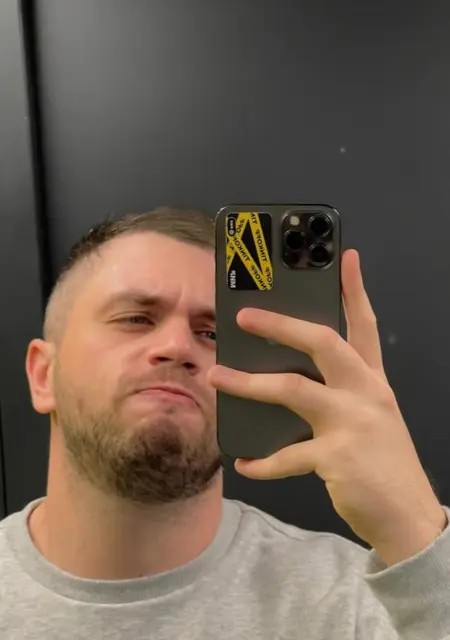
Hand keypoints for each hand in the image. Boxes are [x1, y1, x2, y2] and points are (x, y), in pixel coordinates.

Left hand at [209, 249, 446, 565]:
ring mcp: (353, 422)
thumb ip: (339, 393)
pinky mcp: (338, 456)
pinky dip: (263, 462)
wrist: (408, 515)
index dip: (354, 290)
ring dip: (248, 383)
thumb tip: (288, 377)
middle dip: (281, 324)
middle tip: (245, 315)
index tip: (343, 258)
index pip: (365, 326)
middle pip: (323, 342)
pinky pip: (287, 455)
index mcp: (372, 381)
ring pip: (293, 389)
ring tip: (217, 377)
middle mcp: (365, 393)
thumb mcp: (370, 417)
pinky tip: (245, 463)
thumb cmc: (382, 462)